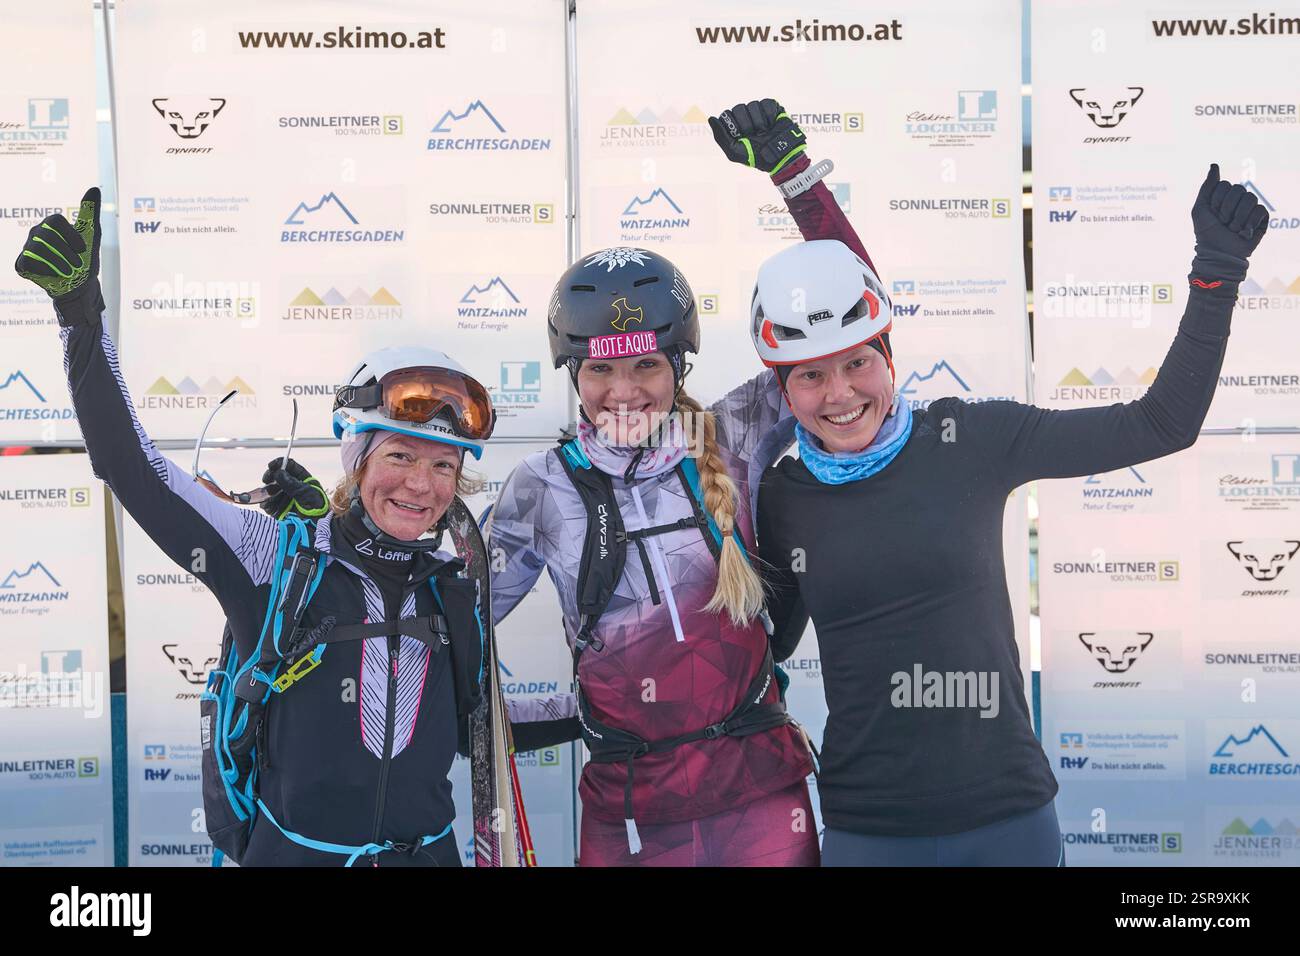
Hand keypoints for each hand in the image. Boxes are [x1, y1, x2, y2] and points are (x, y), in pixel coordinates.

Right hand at [14, 187, 103, 324]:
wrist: (80, 286)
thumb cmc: (85, 258)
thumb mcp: (92, 234)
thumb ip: (91, 211)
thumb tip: (94, 188)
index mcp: (51, 224)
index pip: (55, 221)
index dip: (71, 236)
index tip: (82, 249)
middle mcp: (36, 233)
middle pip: (47, 236)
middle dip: (66, 253)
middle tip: (77, 265)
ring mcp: (27, 248)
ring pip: (39, 249)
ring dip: (59, 263)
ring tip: (69, 271)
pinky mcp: (22, 264)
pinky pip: (29, 262)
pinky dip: (47, 270)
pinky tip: (54, 274)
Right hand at [259, 457, 328, 518]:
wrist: (315, 527)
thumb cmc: (317, 508)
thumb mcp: (306, 493)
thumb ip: (291, 483)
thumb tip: (278, 472)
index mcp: (303, 479)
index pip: (290, 466)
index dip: (280, 463)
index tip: (271, 465)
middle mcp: (292, 486)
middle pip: (277, 476)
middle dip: (270, 476)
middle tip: (266, 479)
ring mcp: (284, 497)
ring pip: (270, 488)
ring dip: (268, 490)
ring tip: (272, 493)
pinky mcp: (277, 508)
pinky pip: (266, 502)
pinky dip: (265, 502)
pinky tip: (269, 503)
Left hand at [708, 99, 806, 174]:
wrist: (779, 157)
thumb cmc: (756, 157)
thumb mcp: (733, 151)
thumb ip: (720, 136)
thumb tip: (711, 118)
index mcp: (734, 126)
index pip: (726, 115)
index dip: (734, 126)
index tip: (741, 136)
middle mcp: (745, 116)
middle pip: (738, 108)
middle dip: (747, 125)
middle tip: (754, 136)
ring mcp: (758, 110)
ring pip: (752, 105)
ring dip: (759, 122)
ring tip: (765, 132)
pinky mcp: (771, 107)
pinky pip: (766, 103)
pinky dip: (769, 116)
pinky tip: (772, 125)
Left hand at [1190, 164, 1269, 283]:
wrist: (1218, 253)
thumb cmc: (1206, 233)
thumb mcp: (1200, 209)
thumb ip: (1207, 187)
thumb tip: (1214, 165)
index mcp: (1223, 196)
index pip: (1225, 185)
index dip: (1216, 200)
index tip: (1212, 214)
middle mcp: (1238, 200)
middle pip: (1238, 189)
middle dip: (1226, 208)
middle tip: (1222, 222)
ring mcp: (1250, 208)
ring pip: (1250, 198)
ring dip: (1237, 217)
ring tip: (1232, 229)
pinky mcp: (1261, 218)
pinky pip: (1259, 210)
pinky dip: (1249, 223)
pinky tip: (1243, 232)